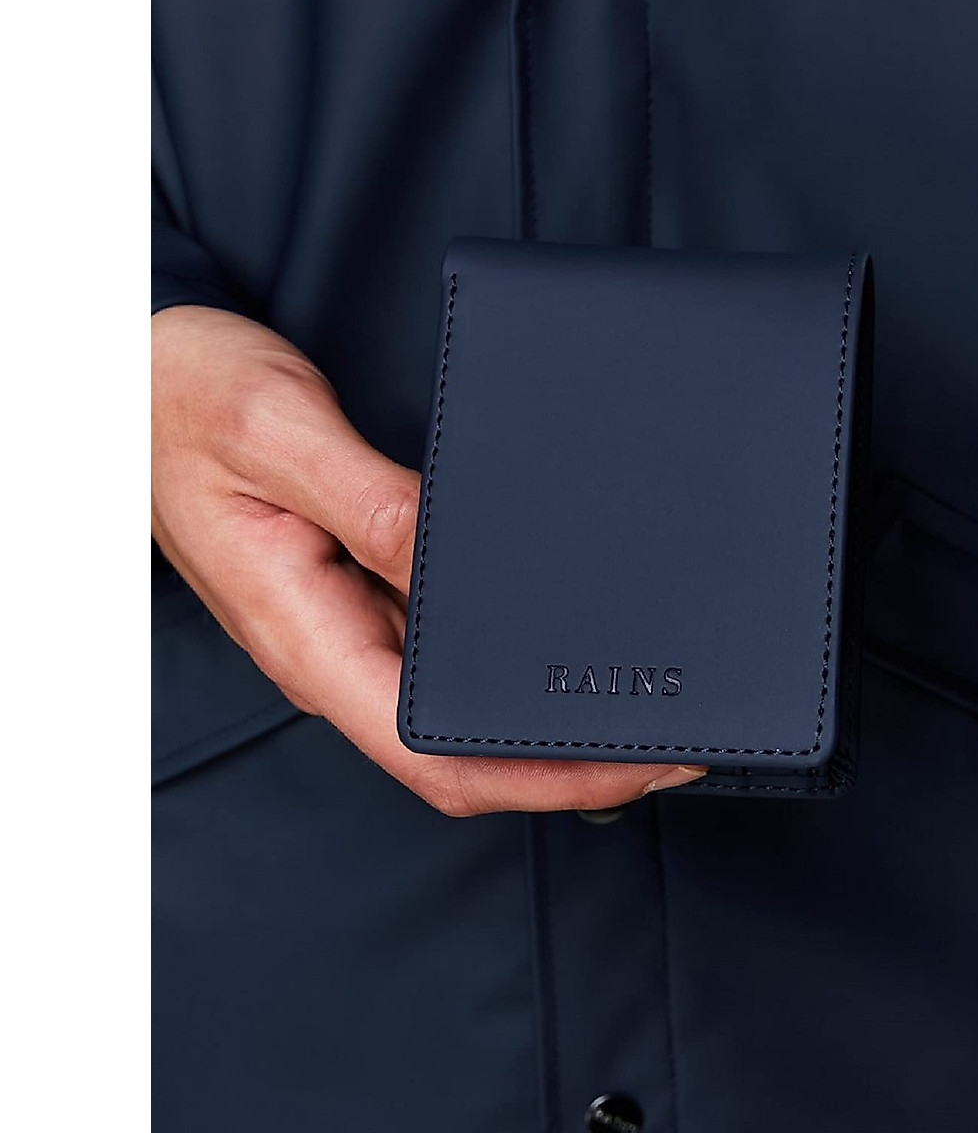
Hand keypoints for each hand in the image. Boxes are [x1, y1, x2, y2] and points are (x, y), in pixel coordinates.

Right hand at [152, 305, 705, 813]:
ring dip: (542, 722)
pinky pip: (442, 653)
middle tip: (664, 740)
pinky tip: (558, 644)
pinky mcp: (358, 592)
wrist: (140, 374)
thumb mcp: (278, 439)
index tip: (627, 765)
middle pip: (457, 752)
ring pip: (454, 710)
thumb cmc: (188, 401)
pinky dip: (509, 666)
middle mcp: (331, 648)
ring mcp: (346, 624)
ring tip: (630, 704)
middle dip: (565, 765)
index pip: (432, 753)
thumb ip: (370, 504)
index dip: (538, 777)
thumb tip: (459, 553)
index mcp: (307, 635)